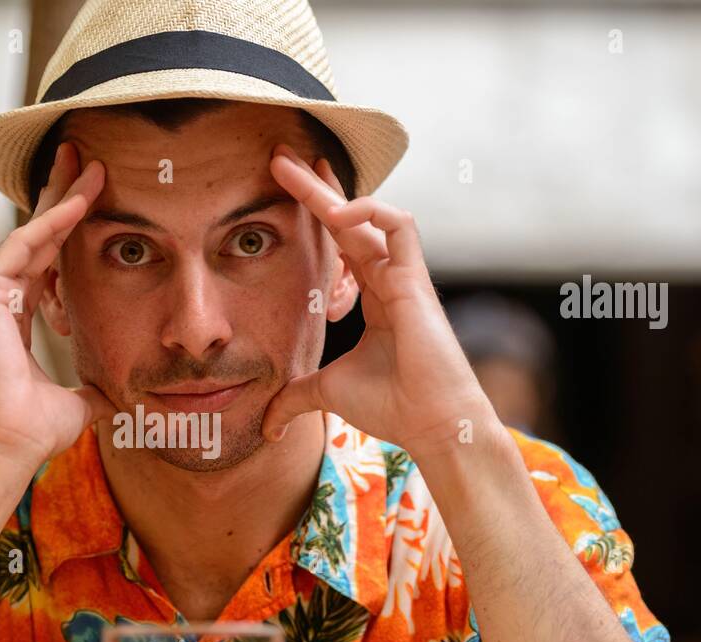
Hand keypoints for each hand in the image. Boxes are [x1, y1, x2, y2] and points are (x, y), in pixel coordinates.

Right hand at [0, 143, 115, 470]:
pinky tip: (78, 201)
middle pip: (38, 235)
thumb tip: (117, 395)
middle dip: (62, 195)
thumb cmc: (35, 429)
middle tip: (86, 157)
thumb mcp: (78, 402)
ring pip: (31, 232)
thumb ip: (92, 389)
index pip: (49, 259)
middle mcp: (1, 299)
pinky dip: (52, 224)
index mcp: (18, 317)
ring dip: (61, 197)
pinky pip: (24, 248)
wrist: (9, 444)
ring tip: (88, 163)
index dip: (72, 227)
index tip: (98, 197)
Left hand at [261, 144, 497, 461]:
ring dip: (337, 192)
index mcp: (373, 295)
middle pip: (350, 218)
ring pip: (373, 214)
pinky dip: (372, 212)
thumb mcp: (328, 394)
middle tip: (279, 157)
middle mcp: (389, 278)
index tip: (280, 188)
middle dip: (315, 187)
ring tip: (300, 173)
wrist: (431, 424)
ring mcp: (404, 275)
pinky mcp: (415, 280)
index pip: (340, 240)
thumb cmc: (392, 405)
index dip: (314, 212)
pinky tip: (340, 214)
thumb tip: (269, 425)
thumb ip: (296, 398)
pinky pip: (401, 224)